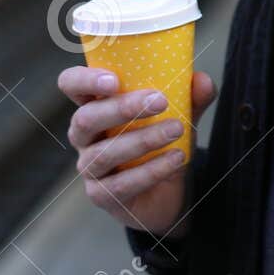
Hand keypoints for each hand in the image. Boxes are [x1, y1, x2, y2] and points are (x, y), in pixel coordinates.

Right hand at [59, 67, 216, 234]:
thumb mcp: (179, 116)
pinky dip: (151, 170)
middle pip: (85, 119)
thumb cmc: (161, 144)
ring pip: (104, 152)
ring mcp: (89, 167)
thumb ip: (190, 98)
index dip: (84, 80)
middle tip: (160, 101)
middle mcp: (84, 136)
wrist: (168, 194)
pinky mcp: (101, 195)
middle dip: (122, 108)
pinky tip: (175, 159)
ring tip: (176, 130)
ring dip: (143, 139)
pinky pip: (120, 184)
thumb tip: (202, 81)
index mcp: (94, 105)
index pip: (71, 84)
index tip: (114, 79)